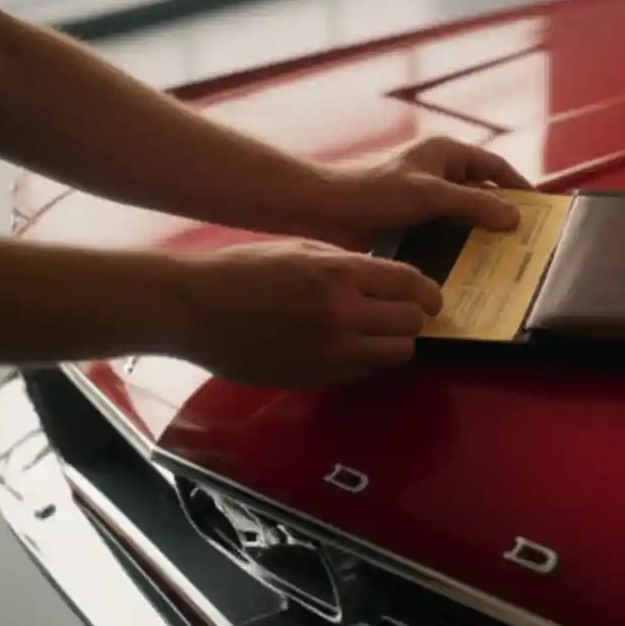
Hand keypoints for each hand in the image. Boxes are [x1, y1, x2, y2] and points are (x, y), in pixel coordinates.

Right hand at [175, 240, 440, 388]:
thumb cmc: (244, 270)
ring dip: (396, 343)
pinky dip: (368, 362)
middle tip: (405, 315)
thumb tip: (388, 280)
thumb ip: (350, 265)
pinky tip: (352, 349)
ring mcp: (331, 350)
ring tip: (381, 335)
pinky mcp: (316, 377)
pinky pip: (364, 373)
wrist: (193, 308)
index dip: (429, 292)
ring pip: (397, 353)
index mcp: (340, 273)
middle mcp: (342, 313)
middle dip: (414, 318)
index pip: (413, 284)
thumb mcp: (304, 248)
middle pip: (412, 322)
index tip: (430, 297)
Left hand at [317, 137, 533, 246]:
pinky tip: (472, 266)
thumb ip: (474, 203)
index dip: (518, 186)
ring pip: (466, 214)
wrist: (329, 210)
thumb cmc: (377, 193)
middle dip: (503, 213)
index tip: (540, 209)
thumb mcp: (431, 195)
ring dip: (482, 232)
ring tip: (505, 257)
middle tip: (526, 239)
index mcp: (446, 153)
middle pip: (483, 191)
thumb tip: (514, 218)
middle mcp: (440, 172)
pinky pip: (447, 231)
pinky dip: (461, 244)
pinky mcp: (414, 220)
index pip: (494, 166)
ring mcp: (427, 197)